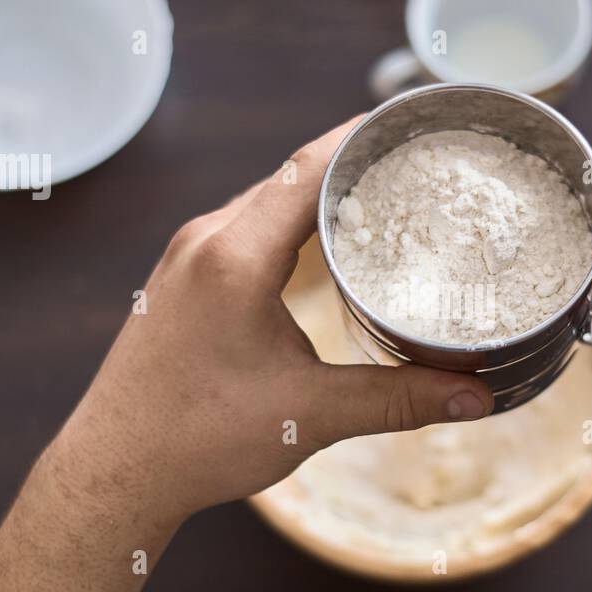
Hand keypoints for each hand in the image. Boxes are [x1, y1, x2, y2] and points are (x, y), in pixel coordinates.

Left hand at [47, 117, 493, 526]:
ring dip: (321, 192)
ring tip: (383, 193)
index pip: (310, 169)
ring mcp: (186, 256)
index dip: (365, 137)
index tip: (415, 121)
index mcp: (234, 258)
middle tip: (418, 160)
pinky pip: (245, 225)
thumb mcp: (311, 416)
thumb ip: (398, 400)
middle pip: (292, 176)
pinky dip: (291, 220)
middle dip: (355, 161)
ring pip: (267, 200)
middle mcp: (205, 241)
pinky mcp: (181, 276)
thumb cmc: (197, 441)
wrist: (114, 470)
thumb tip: (478, 399)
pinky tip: (323, 240)